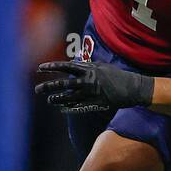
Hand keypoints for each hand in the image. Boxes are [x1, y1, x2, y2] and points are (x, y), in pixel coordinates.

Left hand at [34, 59, 153, 113]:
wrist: (132, 87)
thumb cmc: (116, 75)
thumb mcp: (101, 66)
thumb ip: (86, 65)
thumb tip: (74, 61)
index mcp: (88, 70)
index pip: (66, 67)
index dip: (52, 67)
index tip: (40, 68)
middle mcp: (87, 81)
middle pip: (63, 84)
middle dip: (48, 86)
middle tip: (37, 89)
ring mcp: (91, 93)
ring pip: (68, 97)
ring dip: (57, 99)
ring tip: (49, 100)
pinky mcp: (96, 104)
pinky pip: (79, 107)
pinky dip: (69, 108)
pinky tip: (62, 109)